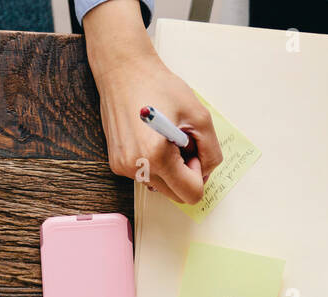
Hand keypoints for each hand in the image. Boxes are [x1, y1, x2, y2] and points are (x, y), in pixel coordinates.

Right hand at [84, 0, 221, 203]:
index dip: (199, 175)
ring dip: (170, 167)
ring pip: (161, 186)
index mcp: (156, 156)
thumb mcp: (199, 115)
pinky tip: (151, 137)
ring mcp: (123, 167)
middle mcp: (136, 167)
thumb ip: (211, 150)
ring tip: (164, 136)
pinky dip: (155, 162)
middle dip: (185, 173)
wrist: (123, 70)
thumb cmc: (159, 86)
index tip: (193, 150)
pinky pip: (146, 175)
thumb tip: (206, 172)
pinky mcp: (116, 163)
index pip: (190, 194)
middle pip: (176, 195)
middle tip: (182, 143)